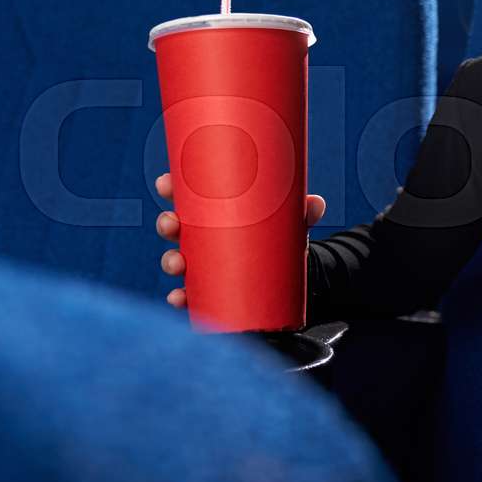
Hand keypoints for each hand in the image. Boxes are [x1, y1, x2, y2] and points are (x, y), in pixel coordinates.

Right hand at [155, 171, 325, 309]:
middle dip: (167, 224)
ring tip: (179, 263)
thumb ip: (303, 213)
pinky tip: (181, 298)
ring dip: (171, 261)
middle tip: (172, 223)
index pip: (186, 196)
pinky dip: (182, 297)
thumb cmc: (279, 239)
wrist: (289, 275)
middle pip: (175, 228)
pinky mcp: (209, 289)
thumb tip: (316, 204)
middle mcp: (202, 238)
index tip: (165, 183)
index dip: (170, 188)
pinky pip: (189, 294)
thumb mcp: (290, 225)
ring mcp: (203, 264)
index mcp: (214, 213)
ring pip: (177, 260)